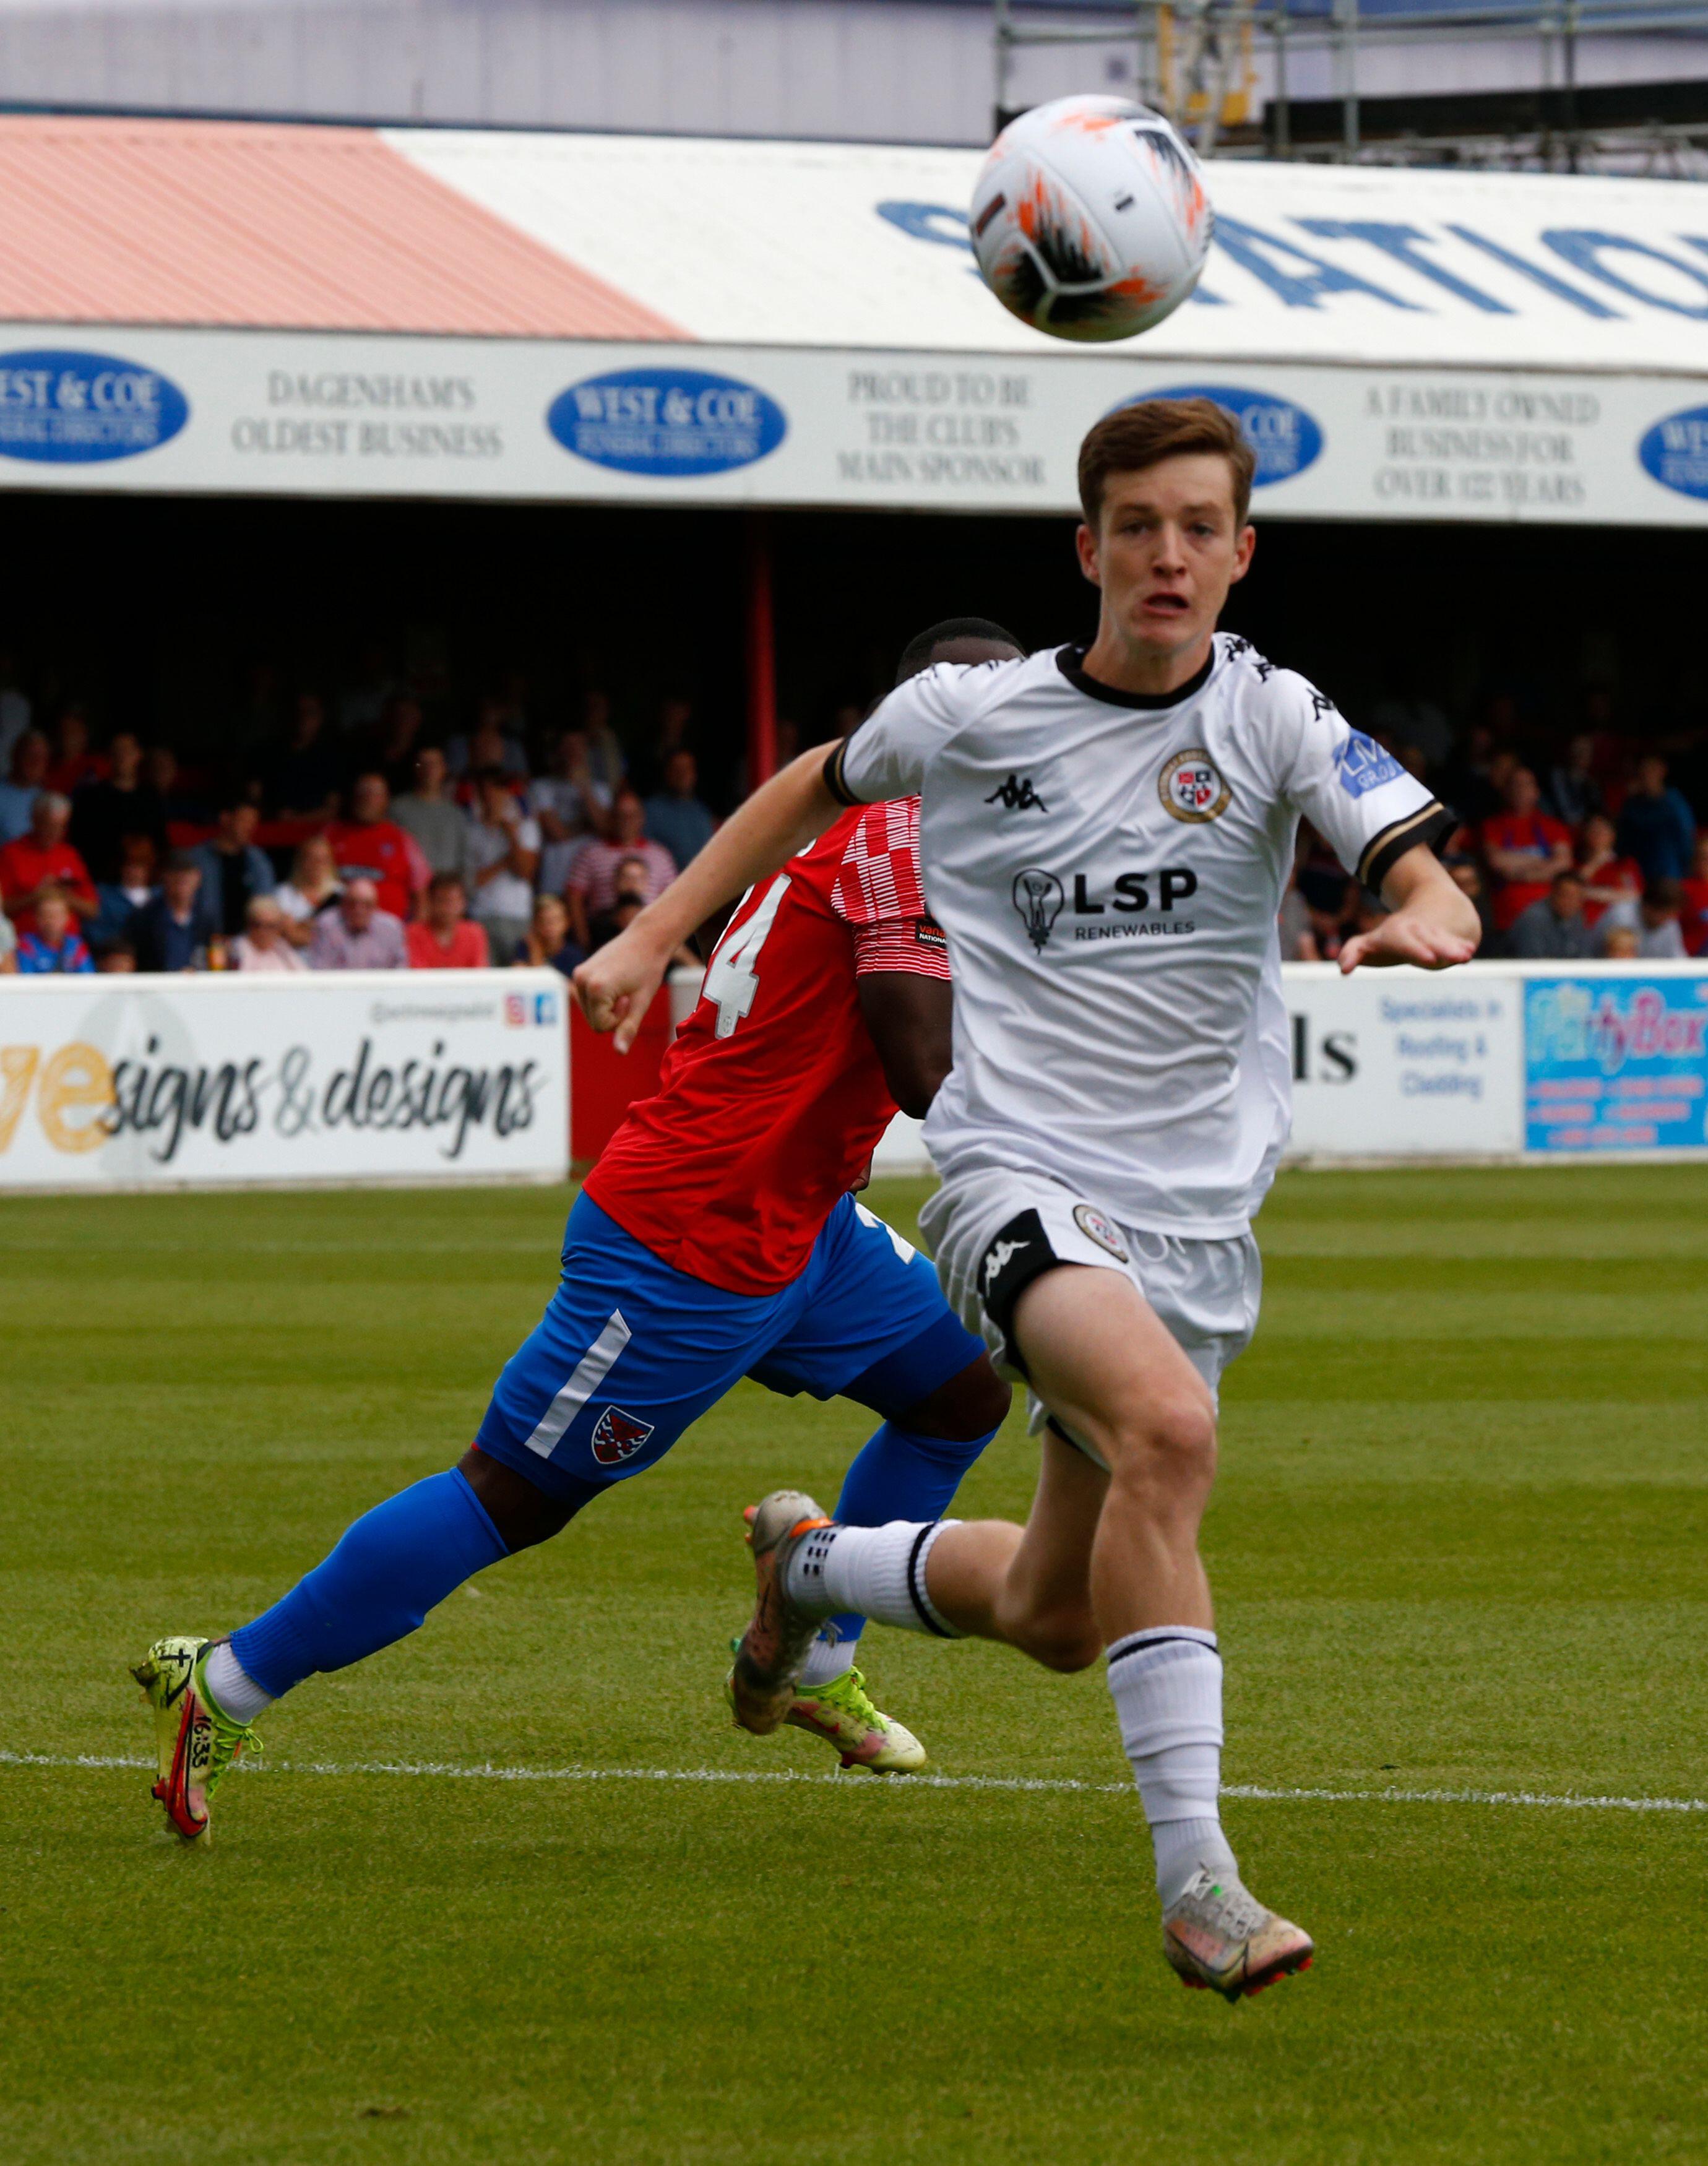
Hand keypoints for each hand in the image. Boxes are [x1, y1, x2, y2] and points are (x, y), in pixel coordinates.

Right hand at [572, 922, 668, 1051]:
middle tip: (628, 994)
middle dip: (612, 1015)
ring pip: (590, 1011)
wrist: (646, 938)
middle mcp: (581, 980)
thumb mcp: (642, 1002)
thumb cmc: (649, 969)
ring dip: (606, 1007)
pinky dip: (601, 998)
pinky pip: (588, 999)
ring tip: (623, 988)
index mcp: (596, 989)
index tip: (631, 1000)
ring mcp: (578, 974)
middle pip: (593, 1020)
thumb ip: (628, 1028)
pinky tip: (616, 982)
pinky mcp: (580, 971)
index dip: (620, 1020)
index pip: (601, 1027)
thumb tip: (619, 1053)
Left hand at [1340, 912, 1477, 972]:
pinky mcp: (1450, 937)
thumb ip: (1354, 951)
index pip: (1399, 939)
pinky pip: (1456, 940)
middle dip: (1427, 948)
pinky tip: (1468, 951)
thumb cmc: (1395, 936)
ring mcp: (1434, 933)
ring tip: (1464, 956)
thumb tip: (1342, 969)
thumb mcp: (1372, 942)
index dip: (1407, 947)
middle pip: (1422, 939)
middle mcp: (1416, 930)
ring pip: (1442, 940)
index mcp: (1395, 932)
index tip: (1415, 957)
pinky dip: (1461, 945)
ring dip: (1451, 948)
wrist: (1434, 907)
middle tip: (1433, 961)